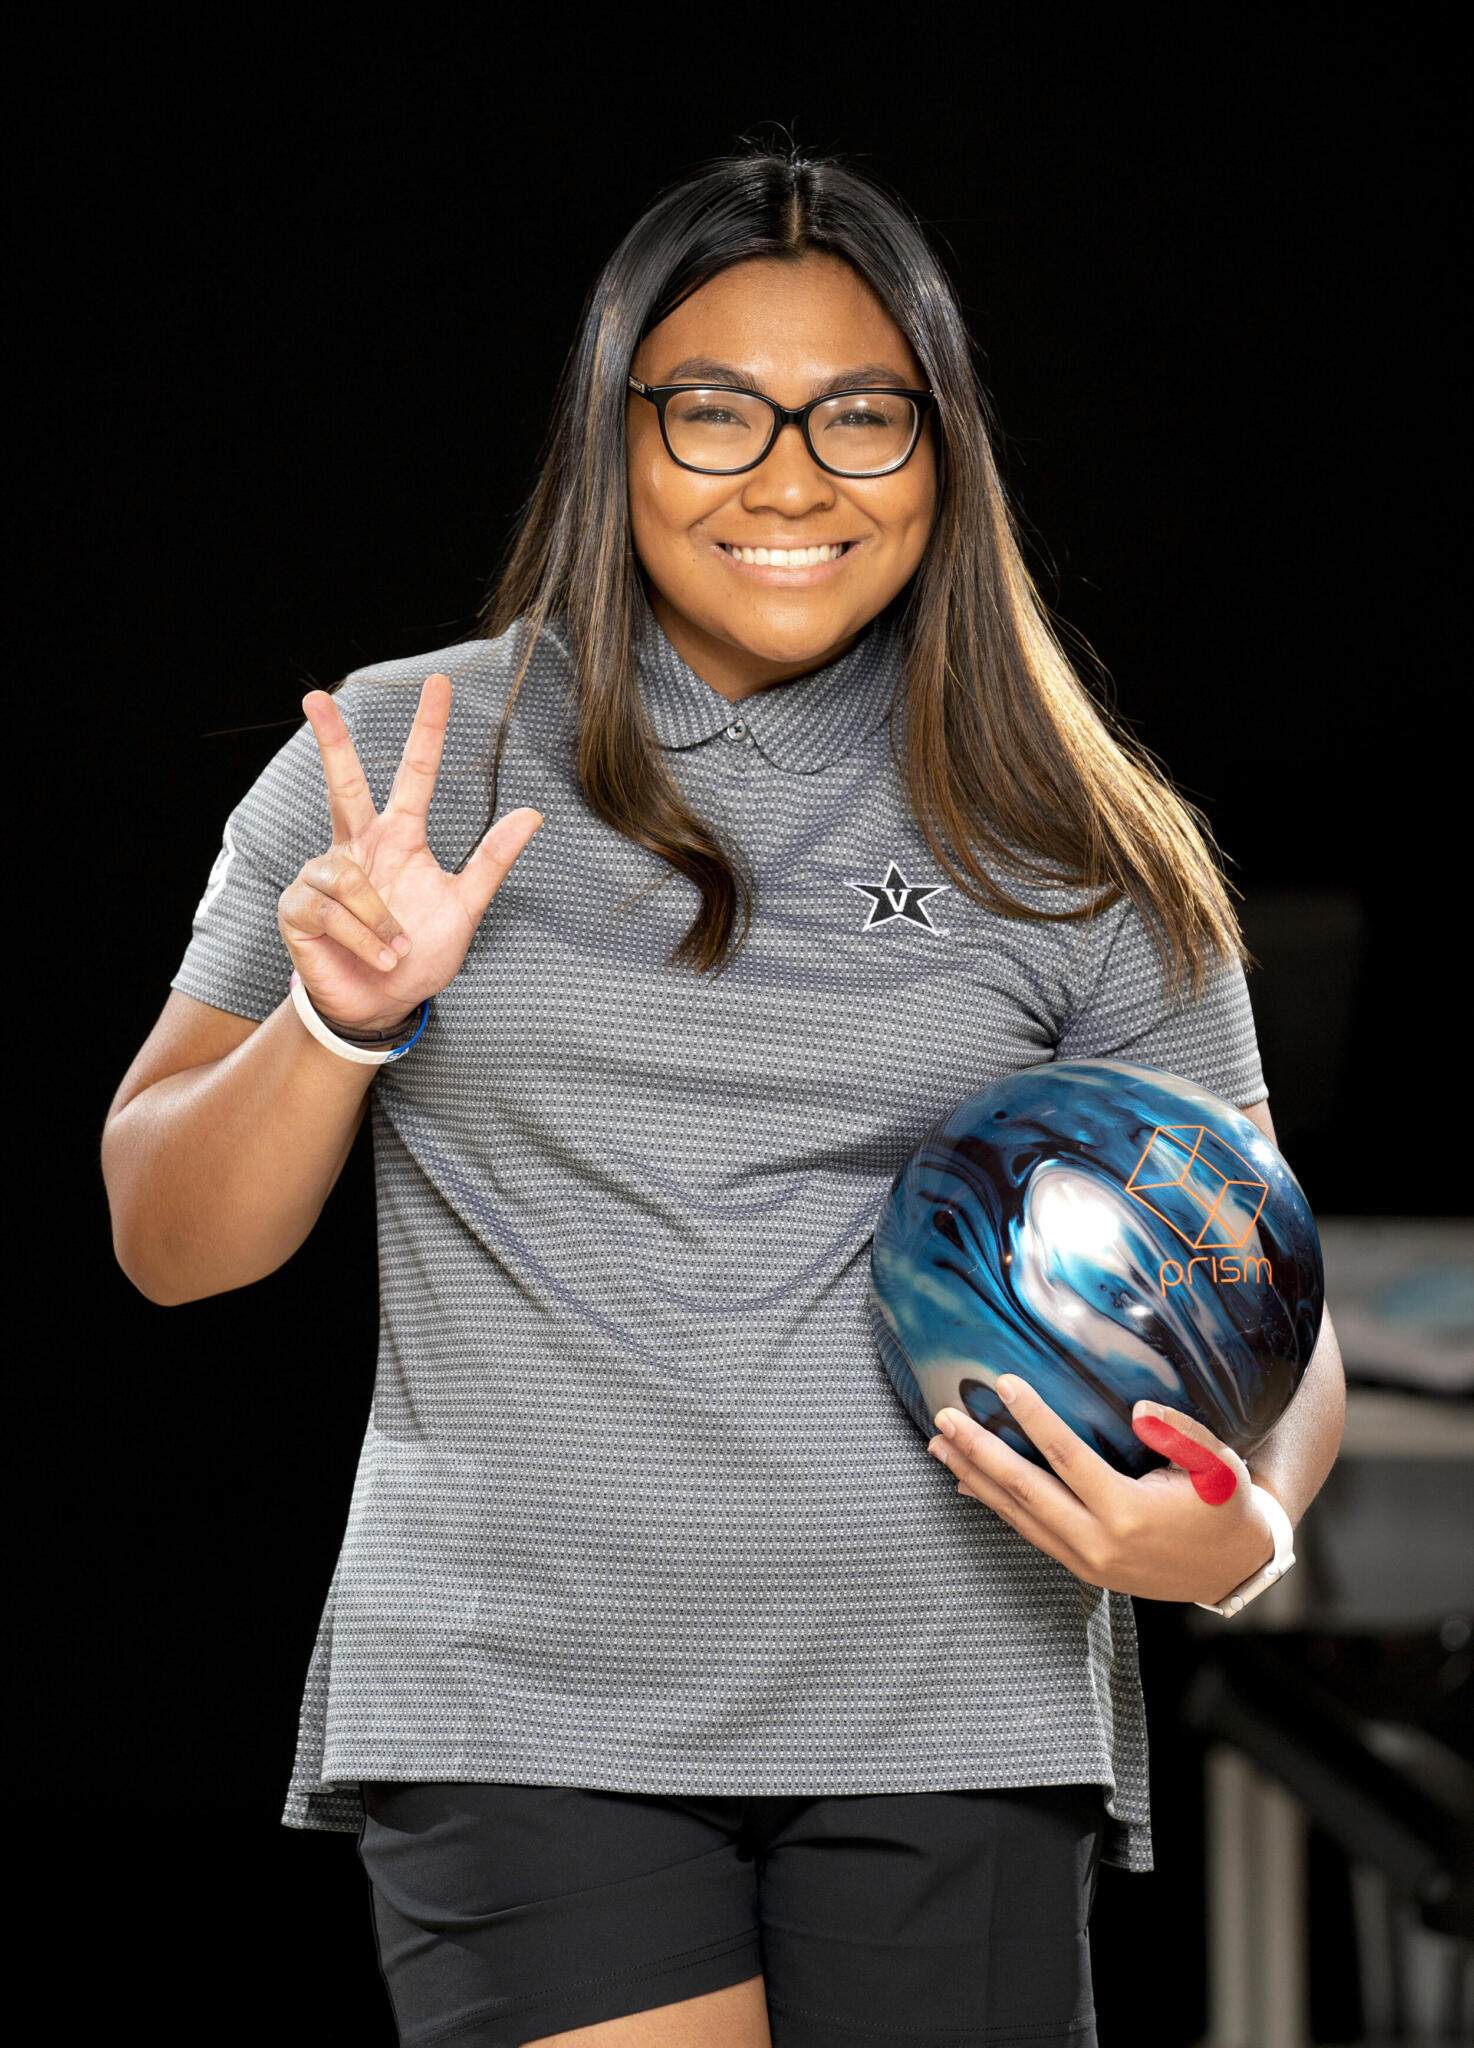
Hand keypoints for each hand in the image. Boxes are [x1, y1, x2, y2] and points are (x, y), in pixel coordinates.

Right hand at [278, 674, 542, 1030]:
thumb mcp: (465, 907)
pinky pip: (331, 910)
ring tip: (397, 951)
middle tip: (316, 698)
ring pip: (349, 879)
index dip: (428, 730)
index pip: (415, 773)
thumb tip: (533, 813)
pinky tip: (373, 956)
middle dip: (331, 740)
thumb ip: (492, 861)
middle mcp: (359, 846)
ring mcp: (324, 873)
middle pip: (344, 783)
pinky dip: (361, 938)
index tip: (440, 684)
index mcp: (401, 838)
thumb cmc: (418, 954)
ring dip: (381, 923)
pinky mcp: (299, 906)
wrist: (382, 1005)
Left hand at [926, 1379, 1279, 1604]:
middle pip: (1024, 1490)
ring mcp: (1085, 1559)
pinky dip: (995, 1505)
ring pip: (1017, 1514)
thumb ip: (1182, 1433)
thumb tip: (1138, 1408)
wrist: (1234, 1566)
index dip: (1033, 1418)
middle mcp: (1098, 1541)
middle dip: (978, 1451)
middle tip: (943, 1418)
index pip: (1066, 1458)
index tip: (1005, 1383)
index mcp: (1128, 1512)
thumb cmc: (1226, 1505)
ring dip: (975, 1477)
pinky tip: (969, 1483)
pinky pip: (1028, 1531)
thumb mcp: (1220, 1465)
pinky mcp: (1081, 1566)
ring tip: (940, 1446)